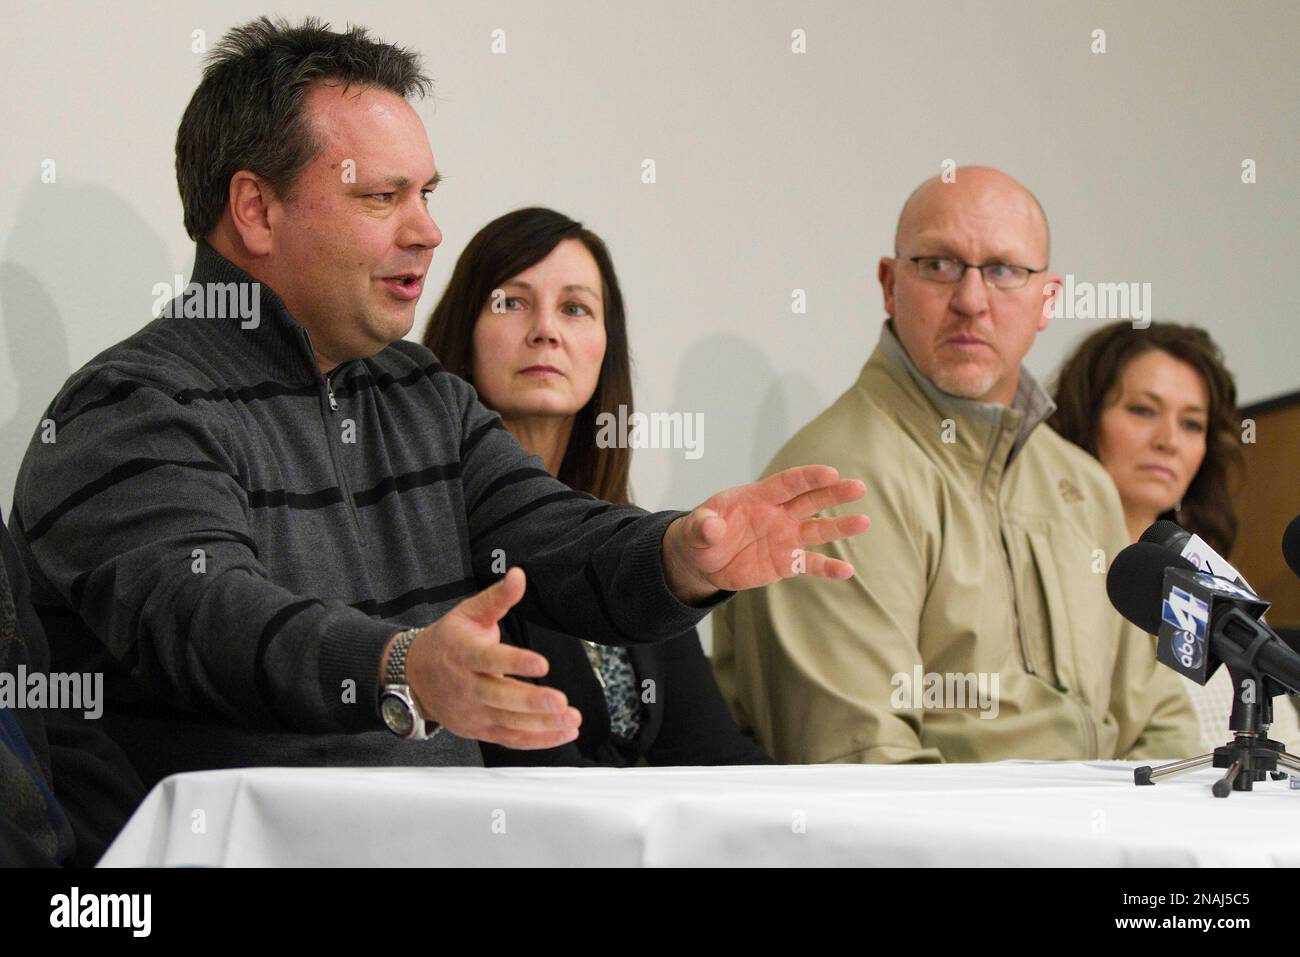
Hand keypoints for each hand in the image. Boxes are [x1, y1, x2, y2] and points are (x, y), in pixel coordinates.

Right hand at [393, 567, 581, 748]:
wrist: (415, 675)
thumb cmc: (449, 641)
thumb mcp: (469, 613)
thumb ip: (498, 597)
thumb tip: (519, 575)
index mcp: (463, 654)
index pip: (489, 660)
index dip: (515, 663)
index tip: (542, 663)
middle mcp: (466, 686)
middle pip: (499, 697)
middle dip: (531, 702)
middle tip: (560, 702)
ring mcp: (472, 712)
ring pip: (508, 723)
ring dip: (542, 725)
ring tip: (571, 720)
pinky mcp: (480, 730)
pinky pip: (510, 739)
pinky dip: (538, 740)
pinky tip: (563, 733)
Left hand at [661, 465, 868, 602]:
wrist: (702, 562)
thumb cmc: (700, 535)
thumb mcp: (694, 529)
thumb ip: (702, 525)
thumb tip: (711, 526)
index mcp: (757, 497)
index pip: (787, 483)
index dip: (808, 477)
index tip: (830, 472)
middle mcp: (777, 514)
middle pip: (810, 500)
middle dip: (834, 493)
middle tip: (858, 487)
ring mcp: (784, 538)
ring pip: (817, 530)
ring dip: (840, 527)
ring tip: (863, 522)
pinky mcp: (785, 562)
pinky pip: (809, 564)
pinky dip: (827, 568)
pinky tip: (847, 571)